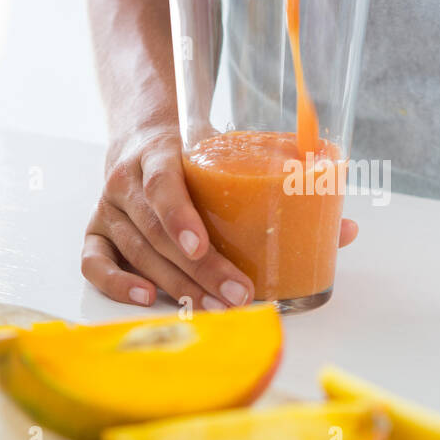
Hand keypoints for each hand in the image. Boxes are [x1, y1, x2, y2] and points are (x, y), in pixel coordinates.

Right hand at [82, 128, 360, 307]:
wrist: (142, 134)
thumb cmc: (193, 152)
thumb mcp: (231, 152)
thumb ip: (280, 186)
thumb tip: (344, 230)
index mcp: (157, 152)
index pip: (163, 184)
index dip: (181, 218)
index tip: (202, 246)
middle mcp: (125, 181)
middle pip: (158, 232)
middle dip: (199, 269)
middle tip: (236, 294)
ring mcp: (108, 209)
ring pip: (137, 253)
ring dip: (176, 285)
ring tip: (213, 306)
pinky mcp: (97, 232)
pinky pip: (94, 263)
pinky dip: (116, 284)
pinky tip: (147, 298)